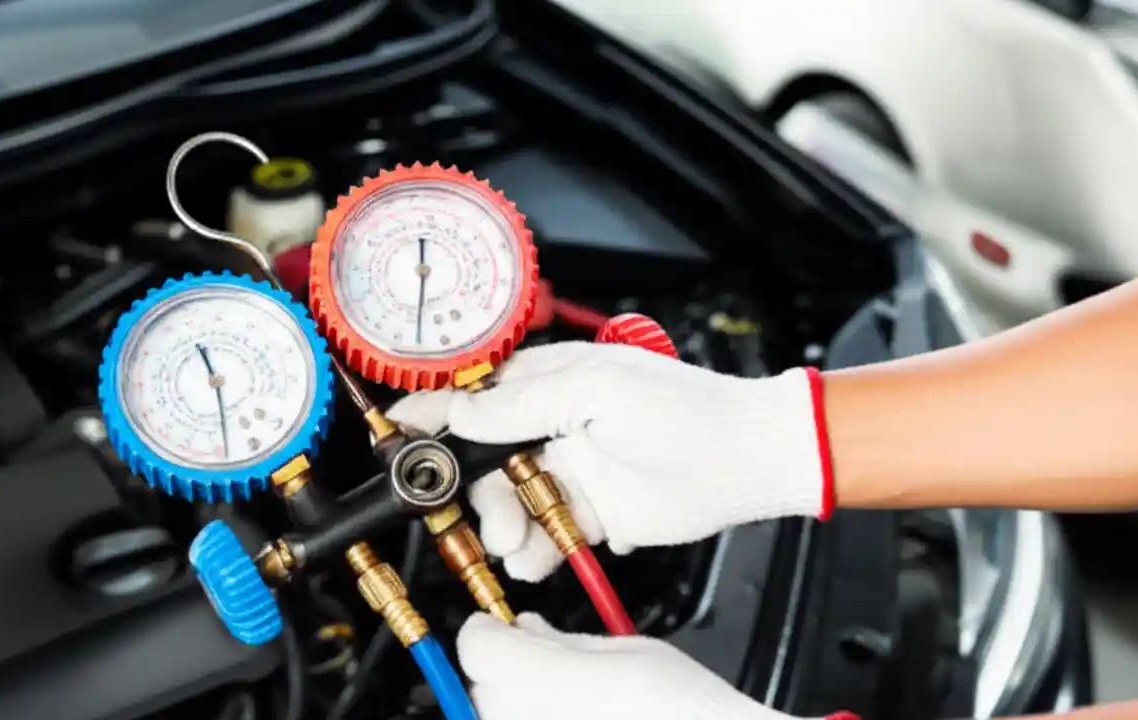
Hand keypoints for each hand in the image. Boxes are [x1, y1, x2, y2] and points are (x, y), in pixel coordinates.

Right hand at [388, 342, 830, 581]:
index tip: (395, 436)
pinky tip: (543, 557)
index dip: (432, 416)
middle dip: (478, 496)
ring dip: (506, 529)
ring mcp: (569, 468)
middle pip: (483, 461)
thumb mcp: (597, 392)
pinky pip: (543, 532)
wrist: (742, 460)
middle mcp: (551, 424)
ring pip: (509, 504)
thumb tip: (460, 410)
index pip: (473, 394)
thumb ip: (523, 405)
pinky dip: (536, 550)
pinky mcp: (588, 509)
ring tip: (521, 549)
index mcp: (548, 381)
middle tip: (493, 523)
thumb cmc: (683, 409)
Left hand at [458, 612, 833, 719]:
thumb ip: (562, 640)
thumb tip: (526, 628)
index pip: (475, 646)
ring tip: (565, 697)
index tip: (502, 626)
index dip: (489, 629)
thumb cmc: (683, 708)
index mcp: (535, 678)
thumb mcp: (626, 651)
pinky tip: (572, 716)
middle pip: (482, 686)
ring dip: (517, 703)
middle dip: (505, 667)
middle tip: (543, 659)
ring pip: (498, 716)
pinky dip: (537, 719)